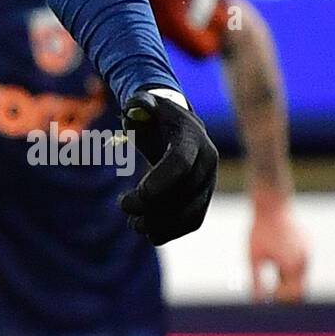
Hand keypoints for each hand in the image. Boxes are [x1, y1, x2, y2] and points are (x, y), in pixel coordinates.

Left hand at [119, 90, 218, 243]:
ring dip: (162, 224)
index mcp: (192, 137)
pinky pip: (193, 221)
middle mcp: (207, 162)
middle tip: (125, 207)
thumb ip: (139, 103)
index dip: (160, 181)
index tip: (137, 195)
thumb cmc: (154, 116)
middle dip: (153, 205)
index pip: (181, 163)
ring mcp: (209, 182)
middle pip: (184, 191)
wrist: (177, 127)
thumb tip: (136, 108)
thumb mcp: (145, 104)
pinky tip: (150, 233)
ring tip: (134, 224)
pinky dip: (172, 231)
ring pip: (191, 212)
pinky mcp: (204, 197)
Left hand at [248, 196, 308, 301]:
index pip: (291, 295)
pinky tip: (278, 255)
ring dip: (288, 278)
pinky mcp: (307, 243)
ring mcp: (308, 251)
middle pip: (299, 287)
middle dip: (286, 292)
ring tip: (272, 269)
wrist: (272, 204)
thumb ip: (256, 280)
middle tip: (271, 294)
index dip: (279, 299)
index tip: (267, 298)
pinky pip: (301, 260)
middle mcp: (304, 261)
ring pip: (300, 274)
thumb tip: (255, 300)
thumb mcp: (253, 257)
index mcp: (292, 266)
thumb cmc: (260, 230)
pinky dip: (291, 265)